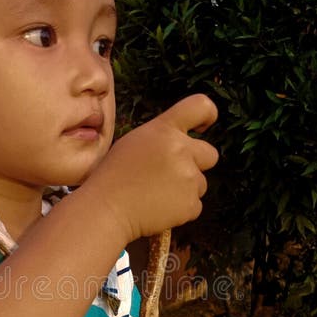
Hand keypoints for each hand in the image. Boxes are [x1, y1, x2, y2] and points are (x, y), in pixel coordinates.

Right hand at [87, 94, 218, 243]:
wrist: (106, 210)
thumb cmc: (113, 176)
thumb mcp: (134, 142)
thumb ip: (161, 138)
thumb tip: (179, 144)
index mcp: (164, 130)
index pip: (200, 106)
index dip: (208, 114)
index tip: (203, 126)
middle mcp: (181, 150)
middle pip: (210, 154)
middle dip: (196, 165)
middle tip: (171, 175)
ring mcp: (188, 178)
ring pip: (201, 183)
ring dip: (185, 190)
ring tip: (156, 195)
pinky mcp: (190, 204)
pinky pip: (195, 206)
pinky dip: (181, 210)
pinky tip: (158, 209)